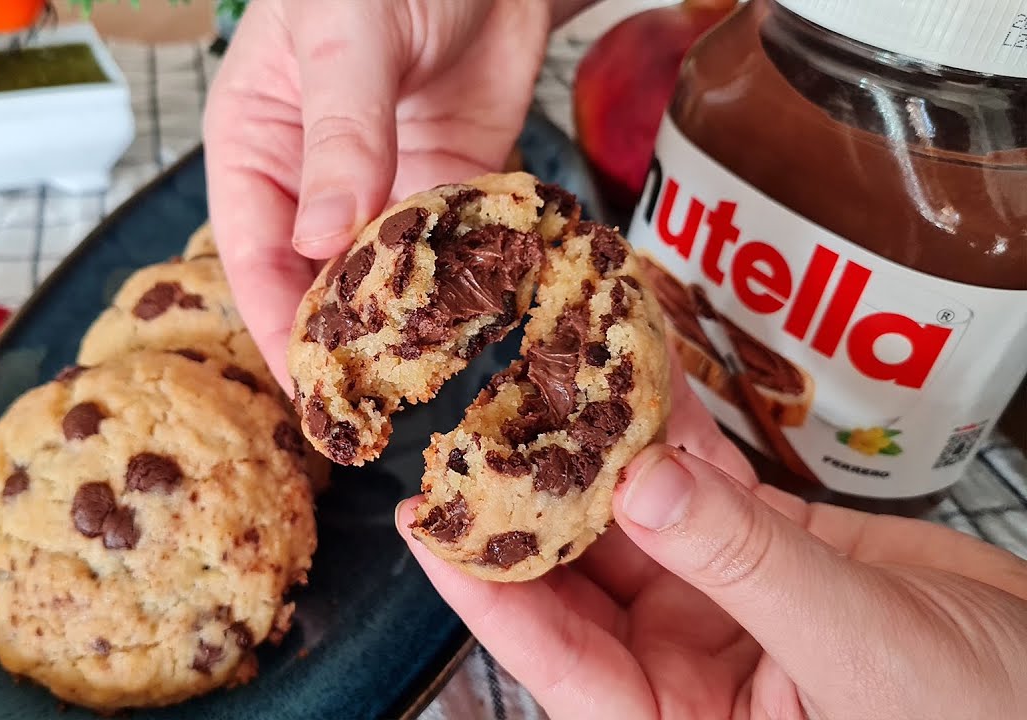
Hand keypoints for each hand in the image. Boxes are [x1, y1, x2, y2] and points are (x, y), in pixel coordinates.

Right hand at [203, 0, 554, 383]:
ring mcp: (386, 186)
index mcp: (259, 146)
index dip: (275, 322)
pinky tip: (484, 330)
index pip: (255, 253)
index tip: (308, 384)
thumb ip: (339, 133)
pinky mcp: (454, 184)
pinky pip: (454, 250)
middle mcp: (316, 179)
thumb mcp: (347, 37)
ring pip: (387, 278)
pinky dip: (467, 288)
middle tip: (375, 414)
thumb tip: (319, 238)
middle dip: (342, 344)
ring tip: (434, 392)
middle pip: (317, 281)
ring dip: (408, 328)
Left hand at [397, 365, 1026, 718]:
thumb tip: (640, 483)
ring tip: (552, 368)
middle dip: (532, 494)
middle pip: (577, 575)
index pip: (552, 656)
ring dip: (600, 445)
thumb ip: (743, 565)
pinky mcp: (762, 547)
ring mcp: (717, 600)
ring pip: (633, 514)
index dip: (481, 589)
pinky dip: (675, 427)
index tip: (426, 517)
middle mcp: (680, 667)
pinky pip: (701, 481)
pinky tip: (642, 370)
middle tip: (481, 412)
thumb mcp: (853, 654)